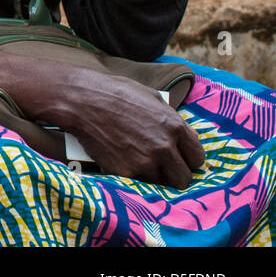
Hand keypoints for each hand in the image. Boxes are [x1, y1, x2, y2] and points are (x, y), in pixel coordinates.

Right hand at [62, 72, 204, 187]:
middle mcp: (164, 147)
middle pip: (183, 178)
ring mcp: (145, 161)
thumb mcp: (150, 96)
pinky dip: (131, 176)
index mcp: (174, 127)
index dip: (188, 160)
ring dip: (152, 177)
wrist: (80, 100)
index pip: (197, 157)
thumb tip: (185, 133)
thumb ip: (170, 117)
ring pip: (160, 184)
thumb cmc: (113, 92)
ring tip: (139, 165)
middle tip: (163, 169)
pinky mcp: (125, 172)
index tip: (180, 160)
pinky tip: (122, 163)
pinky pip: (136, 182)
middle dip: (174, 174)